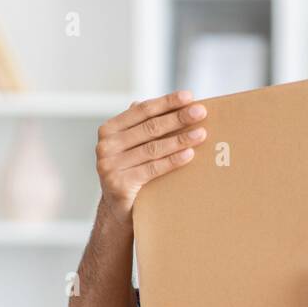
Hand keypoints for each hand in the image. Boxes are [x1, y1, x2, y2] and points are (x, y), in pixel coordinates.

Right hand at [94, 90, 207, 226]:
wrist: (119, 210)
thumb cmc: (132, 172)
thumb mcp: (134, 146)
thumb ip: (145, 126)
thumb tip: (175, 104)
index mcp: (109, 130)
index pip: (142, 111)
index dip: (166, 102)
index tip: (189, 96)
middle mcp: (106, 145)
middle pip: (149, 128)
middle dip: (177, 118)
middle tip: (200, 112)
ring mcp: (110, 165)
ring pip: (153, 148)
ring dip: (180, 139)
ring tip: (201, 134)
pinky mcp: (119, 184)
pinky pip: (153, 168)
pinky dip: (173, 161)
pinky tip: (190, 154)